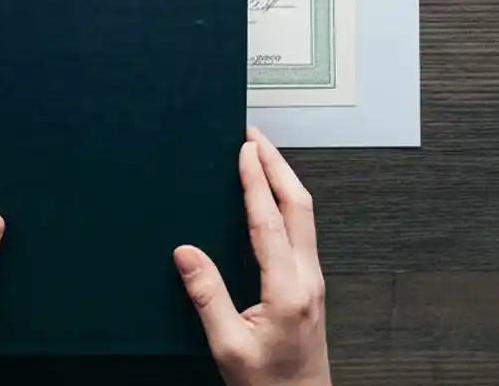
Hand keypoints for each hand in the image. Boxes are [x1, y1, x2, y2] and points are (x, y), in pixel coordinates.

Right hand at [173, 127, 329, 385]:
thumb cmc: (267, 384)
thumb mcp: (227, 345)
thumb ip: (207, 297)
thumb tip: (185, 253)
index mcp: (287, 290)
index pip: (269, 222)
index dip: (256, 181)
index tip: (244, 150)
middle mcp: (307, 278)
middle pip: (299, 206)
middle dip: (277, 165)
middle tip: (254, 136)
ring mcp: (313, 281)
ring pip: (304, 216)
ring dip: (284, 180)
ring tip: (261, 155)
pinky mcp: (309, 286)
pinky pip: (301, 231)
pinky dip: (286, 203)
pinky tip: (270, 199)